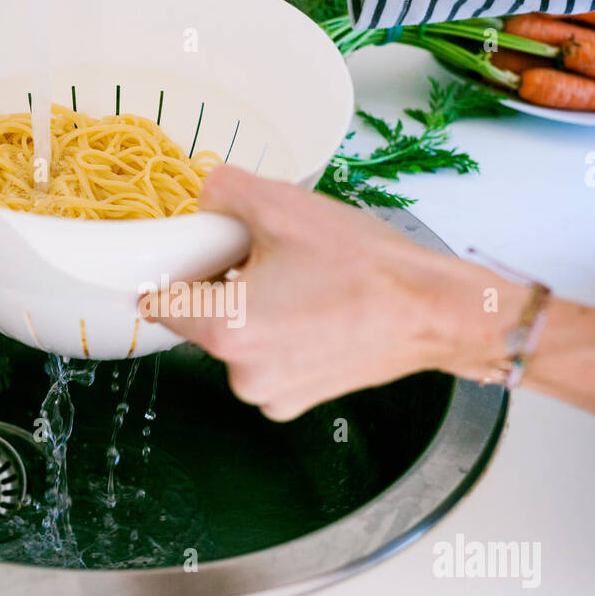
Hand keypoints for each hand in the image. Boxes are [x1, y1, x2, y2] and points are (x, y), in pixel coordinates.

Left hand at [137, 165, 526, 420]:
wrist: (434, 311)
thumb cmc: (366, 266)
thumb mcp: (284, 206)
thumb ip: (222, 192)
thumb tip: (202, 201)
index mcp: (225, 329)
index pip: (160, 300)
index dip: (174, 270)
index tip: (190, 256)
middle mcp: (241, 374)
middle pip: (203, 319)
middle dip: (225, 287)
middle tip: (273, 261)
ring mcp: (270, 395)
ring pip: (237, 341)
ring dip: (255, 314)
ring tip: (305, 288)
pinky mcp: (296, 403)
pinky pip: (268, 364)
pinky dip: (282, 340)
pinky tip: (318, 315)